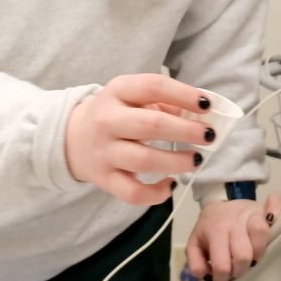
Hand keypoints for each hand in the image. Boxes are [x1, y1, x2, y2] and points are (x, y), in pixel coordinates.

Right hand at [65, 73, 215, 205]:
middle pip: (151, 125)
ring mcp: (104, 152)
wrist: (71, 138)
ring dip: (176, 162)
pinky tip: (171, 185)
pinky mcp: (104, 179)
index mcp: (117, 91)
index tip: (206, 104)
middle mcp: (107, 120)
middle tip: (208, 136)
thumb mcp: (131, 96)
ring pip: (144, 161)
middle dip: (186, 131)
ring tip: (196, 160)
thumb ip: (163, 100)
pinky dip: (156, 193)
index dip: (183, 95)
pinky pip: (132, 193)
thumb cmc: (115, 114)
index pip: (152, 87)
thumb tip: (198, 113)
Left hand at [186, 193, 280, 280]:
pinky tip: (272, 219)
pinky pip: (273, 205)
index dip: (223, 278)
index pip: (222, 264)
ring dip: (259, 252)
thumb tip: (207, 276)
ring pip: (261, 233)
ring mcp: (249, 212)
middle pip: (244, 255)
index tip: (223, 278)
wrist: (218, 205)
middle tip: (237, 268)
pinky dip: (275, 211)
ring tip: (252, 255)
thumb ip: (195, 263)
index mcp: (215, 232)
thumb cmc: (210, 229)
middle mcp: (233, 222)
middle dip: (241, 269)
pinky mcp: (262, 207)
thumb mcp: (195, 245)